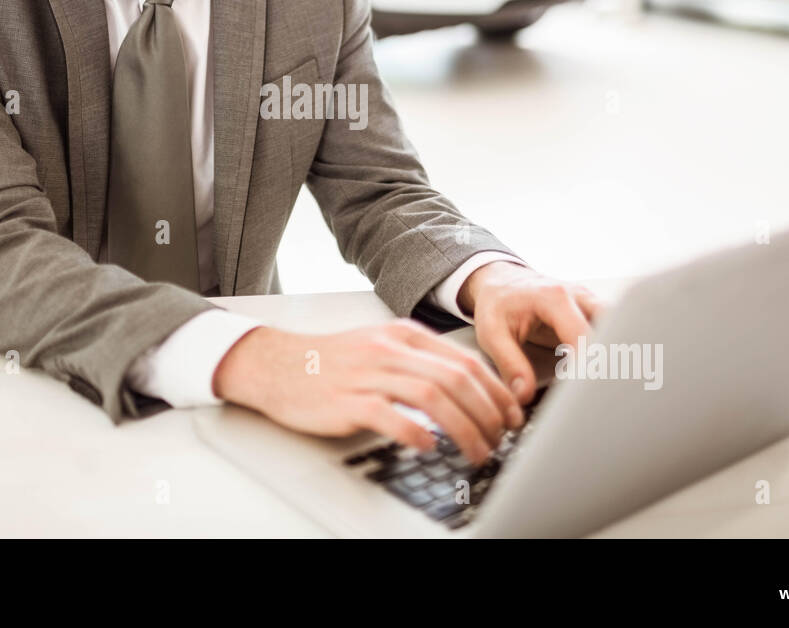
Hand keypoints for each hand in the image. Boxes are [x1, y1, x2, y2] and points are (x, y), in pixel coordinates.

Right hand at [212, 320, 524, 464]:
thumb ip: (419, 362)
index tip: (512, 416)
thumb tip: (467, 391)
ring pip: (433, 396)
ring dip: (464, 428)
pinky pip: (390, 414)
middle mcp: (389, 350)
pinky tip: (430, 446)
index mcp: (403, 336)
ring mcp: (368, 373)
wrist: (275, 364)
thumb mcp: (379, 348)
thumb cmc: (330, 363)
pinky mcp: (347, 400)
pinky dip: (416, 432)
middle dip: (488, 413)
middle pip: (456, 378)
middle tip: (501, 441)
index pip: (465, 360)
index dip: (496, 391)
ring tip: (477, 452)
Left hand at [459, 261, 607, 403]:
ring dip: (617, 356)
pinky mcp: (594, 312)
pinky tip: (608, 375)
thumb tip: (525, 395)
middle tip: (606, 393)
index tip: (585, 394)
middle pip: (614, 329)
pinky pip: (614, 332)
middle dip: (613, 362)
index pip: (585, 337)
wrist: (502, 282)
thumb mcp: (492, 334)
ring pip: (621, 329)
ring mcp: (590, 303)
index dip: (589, 368)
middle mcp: (580, 296)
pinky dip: (613, 352)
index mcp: (555, 298)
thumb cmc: (497, 305)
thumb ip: (510, 364)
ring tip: (611, 387)